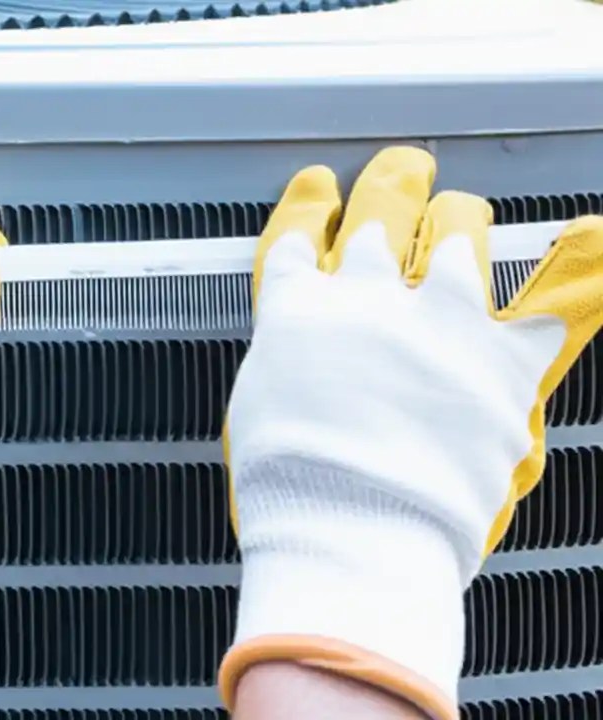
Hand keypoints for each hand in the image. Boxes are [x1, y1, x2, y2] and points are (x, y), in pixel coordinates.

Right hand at [218, 147, 602, 718]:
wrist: (356, 527)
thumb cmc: (295, 486)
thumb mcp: (259, 408)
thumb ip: (289, 357)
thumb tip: (308, 347)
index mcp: (298, 308)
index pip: (301, 234)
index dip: (310, 208)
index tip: (317, 193)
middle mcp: (369, 294)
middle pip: (381, 209)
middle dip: (389, 185)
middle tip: (400, 174)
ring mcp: (441, 317)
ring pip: (458, 230)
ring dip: (457, 218)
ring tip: (460, 213)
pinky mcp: (503, 356)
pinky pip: (557, 298)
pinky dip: (578, 267)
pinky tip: (588, 238)